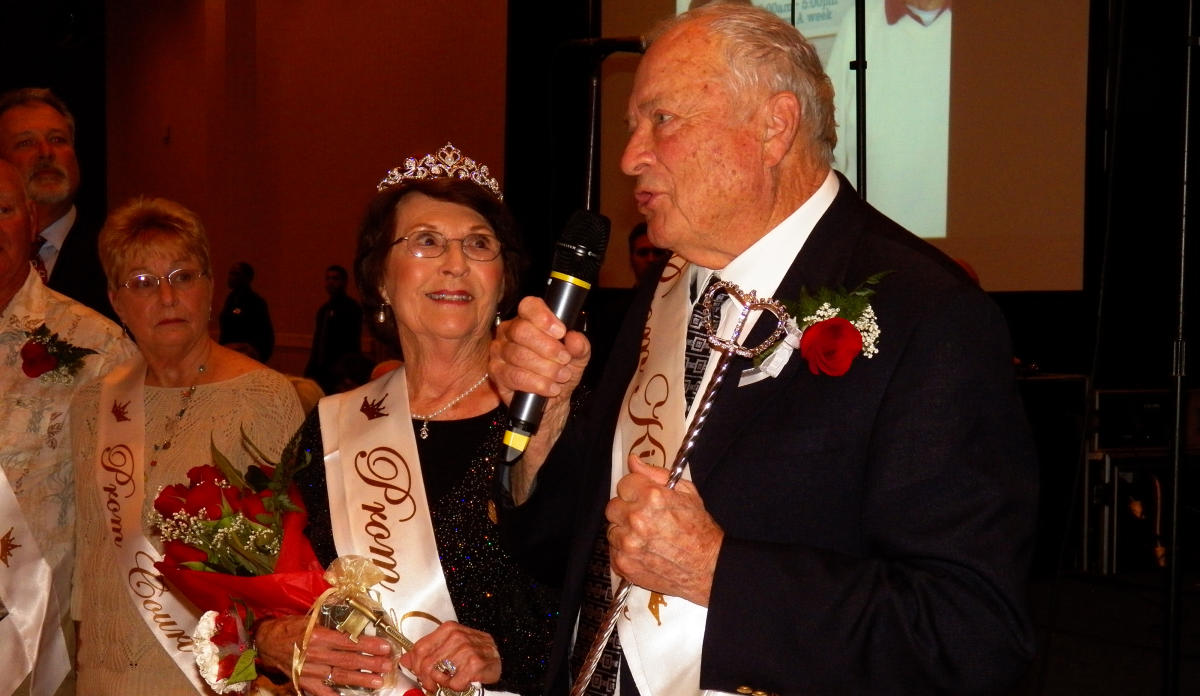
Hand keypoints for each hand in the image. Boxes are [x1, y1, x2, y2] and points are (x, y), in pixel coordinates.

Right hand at [255, 615, 393, 695]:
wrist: (266, 641)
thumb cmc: (290, 628)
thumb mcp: (311, 619)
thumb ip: (332, 623)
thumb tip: (356, 624)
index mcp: (318, 635)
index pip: (349, 641)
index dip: (368, 644)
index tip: (385, 646)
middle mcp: (315, 654)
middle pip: (347, 660)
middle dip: (370, 663)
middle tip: (387, 665)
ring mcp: (310, 670)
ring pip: (339, 676)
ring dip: (361, 680)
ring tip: (378, 682)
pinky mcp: (304, 682)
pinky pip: (322, 692)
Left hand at [398, 621, 501, 692]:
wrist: (502, 658)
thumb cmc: (475, 653)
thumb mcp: (449, 646)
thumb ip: (427, 651)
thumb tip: (404, 659)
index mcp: (448, 629)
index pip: (419, 648)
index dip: (415, 665)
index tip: (419, 674)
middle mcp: (457, 636)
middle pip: (426, 663)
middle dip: (426, 679)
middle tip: (431, 684)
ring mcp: (467, 649)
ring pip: (439, 674)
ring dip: (442, 683)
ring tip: (450, 680)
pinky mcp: (475, 664)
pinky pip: (454, 682)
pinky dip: (456, 686)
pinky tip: (462, 681)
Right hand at [490, 296, 590, 500]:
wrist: (552, 400)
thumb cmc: (562, 370)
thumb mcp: (578, 357)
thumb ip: (579, 346)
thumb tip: (574, 339)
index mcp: (528, 319)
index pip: (528, 306)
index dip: (543, 317)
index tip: (561, 332)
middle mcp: (509, 332)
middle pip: (521, 331)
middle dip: (547, 347)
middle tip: (564, 360)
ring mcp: (499, 352)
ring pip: (518, 355)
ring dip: (544, 368)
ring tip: (561, 377)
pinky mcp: (496, 373)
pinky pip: (513, 376)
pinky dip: (535, 383)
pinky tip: (550, 388)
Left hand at [606, 456, 723, 605]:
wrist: (708, 567)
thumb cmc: (700, 530)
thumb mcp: (686, 492)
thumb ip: (655, 474)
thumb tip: (633, 461)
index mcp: (651, 497)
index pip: (624, 483)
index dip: (634, 490)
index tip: (642, 497)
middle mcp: (636, 519)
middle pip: (613, 506)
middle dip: (626, 510)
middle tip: (644, 518)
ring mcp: (628, 544)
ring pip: (611, 530)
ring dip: (624, 531)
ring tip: (646, 537)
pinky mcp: (624, 564)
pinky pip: (613, 551)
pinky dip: (625, 551)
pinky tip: (644, 551)